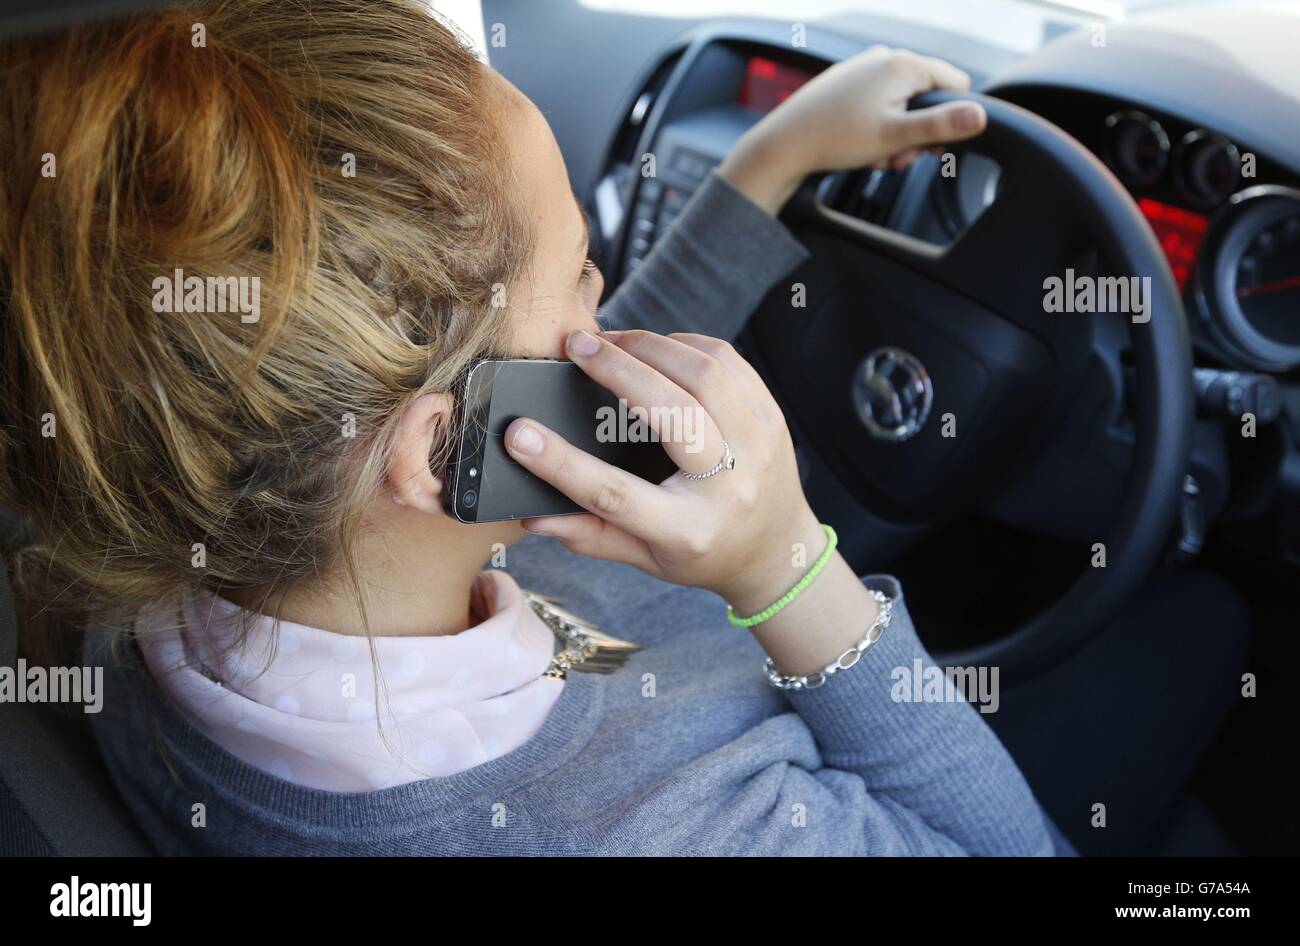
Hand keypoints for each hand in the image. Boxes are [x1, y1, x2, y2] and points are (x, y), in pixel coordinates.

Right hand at [503, 329, 825, 614]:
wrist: (779, 552)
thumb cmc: (704, 553)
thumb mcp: (647, 559)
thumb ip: (591, 536)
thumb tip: (531, 518)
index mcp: (688, 531)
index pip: (615, 494)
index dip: (562, 464)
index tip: (520, 434)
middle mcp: (729, 487)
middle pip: (673, 415)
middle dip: (618, 370)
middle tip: (577, 347)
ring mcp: (758, 448)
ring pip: (706, 375)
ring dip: (653, 346)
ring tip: (612, 341)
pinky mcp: (772, 418)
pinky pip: (728, 363)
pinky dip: (686, 345)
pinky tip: (655, 347)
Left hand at [720, 45, 987, 213]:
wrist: (784, 144)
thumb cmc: (834, 138)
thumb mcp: (895, 137)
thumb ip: (940, 126)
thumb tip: (980, 117)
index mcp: (903, 64)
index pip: (956, 85)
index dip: (950, 120)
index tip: (930, 146)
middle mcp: (885, 57)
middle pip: (927, 98)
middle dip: (917, 134)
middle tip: (895, 158)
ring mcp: (865, 68)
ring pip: (902, 106)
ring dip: (896, 137)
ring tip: (874, 155)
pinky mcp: (849, 82)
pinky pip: (879, 105)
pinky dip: (877, 129)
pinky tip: (859, 145)